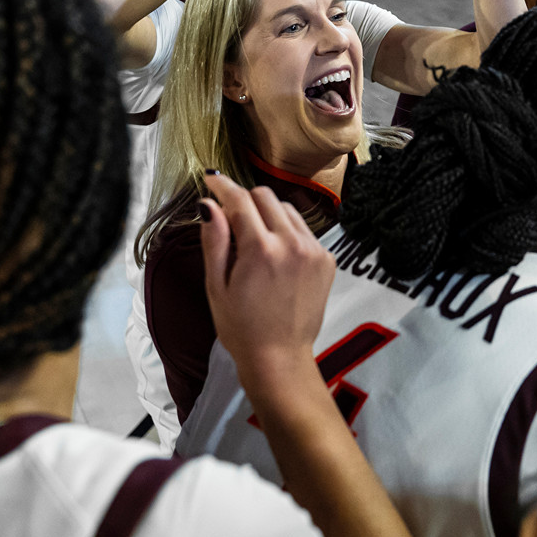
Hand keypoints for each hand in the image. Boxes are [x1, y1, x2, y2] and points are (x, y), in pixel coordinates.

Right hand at [198, 174, 335, 413]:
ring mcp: (314, 251)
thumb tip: (209, 203)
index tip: (211, 179)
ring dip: (268, 215)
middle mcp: (292, 244)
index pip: (240, 200)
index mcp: (261, 250)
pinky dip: (288, 232)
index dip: (223, 186)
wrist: (279, 357)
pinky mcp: (327, 260)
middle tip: (231, 219)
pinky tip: (276, 257)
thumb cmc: (241, 326)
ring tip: (255, 242)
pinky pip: (304, 230)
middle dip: (244, 201)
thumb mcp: (216, 285)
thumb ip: (214, 240)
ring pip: (287, 209)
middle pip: (265, 196)